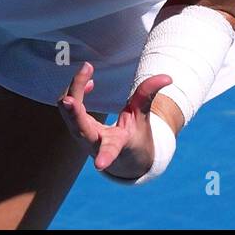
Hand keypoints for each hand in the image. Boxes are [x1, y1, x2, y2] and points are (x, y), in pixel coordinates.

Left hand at [57, 61, 174, 180]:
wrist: (122, 157)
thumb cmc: (134, 138)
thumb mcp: (143, 118)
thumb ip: (148, 96)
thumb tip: (167, 77)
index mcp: (116, 146)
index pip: (110, 151)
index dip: (105, 156)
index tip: (99, 165)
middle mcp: (93, 143)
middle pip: (78, 125)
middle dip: (75, 105)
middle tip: (84, 75)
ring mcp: (80, 136)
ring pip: (66, 112)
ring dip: (74, 88)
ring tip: (88, 69)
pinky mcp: (74, 127)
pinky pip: (67, 107)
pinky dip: (74, 92)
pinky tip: (90, 83)